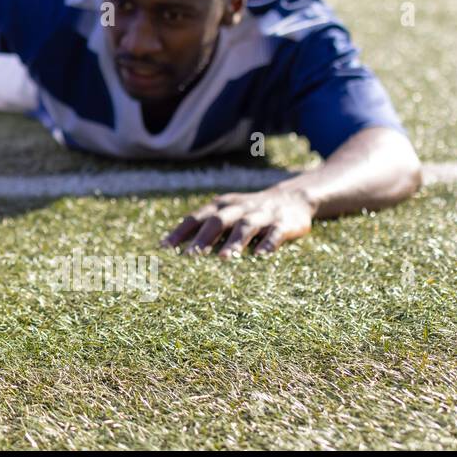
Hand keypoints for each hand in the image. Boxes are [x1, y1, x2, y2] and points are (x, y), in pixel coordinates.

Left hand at [161, 187, 314, 257]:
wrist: (292, 198)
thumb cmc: (249, 212)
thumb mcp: (227, 213)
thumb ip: (206, 227)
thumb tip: (177, 250)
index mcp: (220, 206)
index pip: (195, 218)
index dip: (180, 232)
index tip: (164, 248)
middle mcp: (238, 208)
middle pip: (217, 221)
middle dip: (203, 238)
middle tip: (190, 257)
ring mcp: (261, 215)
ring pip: (245, 227)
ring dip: (233, 242)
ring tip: (223, 258)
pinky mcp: (283, 224)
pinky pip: (274, 233)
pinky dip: (267, 243)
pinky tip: (260, 256)